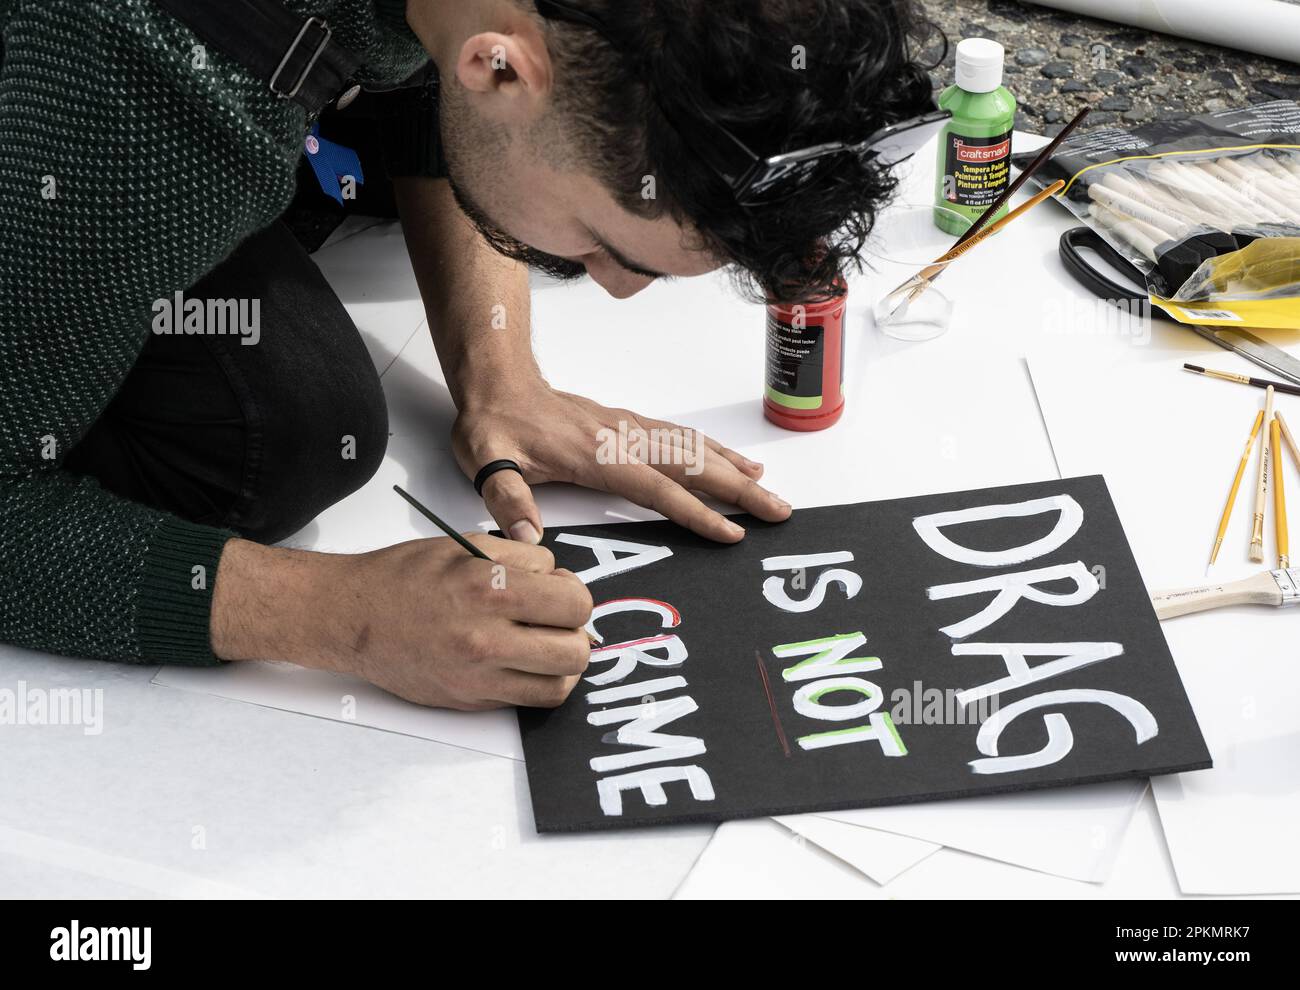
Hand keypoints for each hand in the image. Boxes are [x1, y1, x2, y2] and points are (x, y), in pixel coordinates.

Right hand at [211, 536, 592, 709]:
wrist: (354, 617)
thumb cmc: (406, 577)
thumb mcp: (467, 545)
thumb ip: (523, 560)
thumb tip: (560, 578)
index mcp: (489, 588)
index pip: (573, 600)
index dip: (572, 592)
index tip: (557, 588)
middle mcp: (487, 637)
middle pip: (577, 647)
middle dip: (575, 629)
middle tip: (556, 618)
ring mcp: (479, 676)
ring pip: (563, 682)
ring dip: (564, 661)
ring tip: (546, 642)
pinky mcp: (472, 700)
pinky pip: (534, 700)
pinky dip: (543, 683)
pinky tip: (529, 662)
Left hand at [453, 381, 792, 544]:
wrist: (497, 381)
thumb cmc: (493, 424)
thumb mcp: (486, 460)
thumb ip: (507, 498)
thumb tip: (527, 539)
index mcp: (596, 456)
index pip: (658, 490)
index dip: (697, 514)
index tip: (732, 533)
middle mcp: (621, 439)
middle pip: (692, 466)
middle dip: (740, 490)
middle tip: (780, 511)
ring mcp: (627, 429)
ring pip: (692, 448)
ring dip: (734, 468)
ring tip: (769, 488)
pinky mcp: (626, 424)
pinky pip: (680, 436)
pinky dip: (712, 449)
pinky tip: (730, 459)